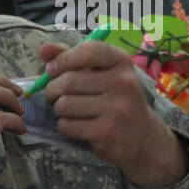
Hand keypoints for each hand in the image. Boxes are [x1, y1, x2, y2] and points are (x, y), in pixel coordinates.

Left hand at [38, 41, 187, 188]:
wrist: (144, 139)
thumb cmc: (117, 100)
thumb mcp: (103, 74)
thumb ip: (73, 59)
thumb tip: (43, 49)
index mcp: (123, 63)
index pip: (89, 50)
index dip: (64, 58)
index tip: (52, 69)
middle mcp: (124, 83)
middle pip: (69, 80)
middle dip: (53, 89)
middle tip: (54, 95)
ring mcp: (117, 109)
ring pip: (65, 104)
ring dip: (58, 109)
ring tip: (67, 111)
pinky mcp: (107, 132)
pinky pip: (68, 125)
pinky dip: (64, 126)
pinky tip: (75, 125)